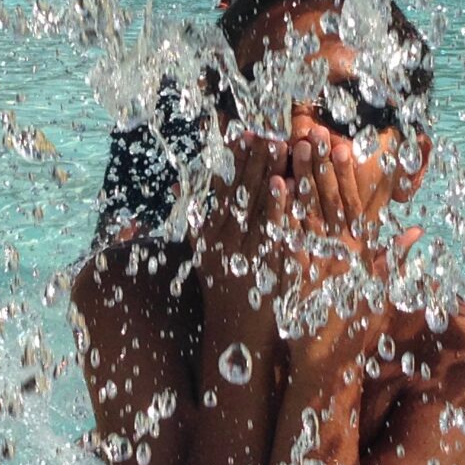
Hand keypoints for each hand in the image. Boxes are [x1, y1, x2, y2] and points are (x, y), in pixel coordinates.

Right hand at [192, 130, 285, 336]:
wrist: (236, 332)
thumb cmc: (219, 286)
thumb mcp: (201, 252)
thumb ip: (194, 219)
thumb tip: (175, 186)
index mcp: (209, 236)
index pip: (222, 189)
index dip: (233, 161)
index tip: (244, 133)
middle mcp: (224, 243)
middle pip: (242, 193)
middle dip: (255, 161)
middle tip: (269, 133)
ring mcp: (247, 255)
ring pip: (258, 207)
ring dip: (269, 175)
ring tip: (282, 148)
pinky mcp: (269, 266)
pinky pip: (276, 231)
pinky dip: (281, 207)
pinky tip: (289, 186)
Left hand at [281, 132, 417, 372]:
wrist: (327, 364)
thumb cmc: (352, 329)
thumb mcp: (379, 291)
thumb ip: (393, 259)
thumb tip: (416, 233)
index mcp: (359, 253)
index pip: (355, 204)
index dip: (349, 174)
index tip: (345, 143)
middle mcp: (340, 254)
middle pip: (331, 200)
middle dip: (323, 165)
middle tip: (316, 132)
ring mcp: (318, 262)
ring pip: (309, 211)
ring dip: (304, 176)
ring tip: (294, 145)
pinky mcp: (295, 274)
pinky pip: (288, 235)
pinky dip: (283, 209)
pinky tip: (276, 185)